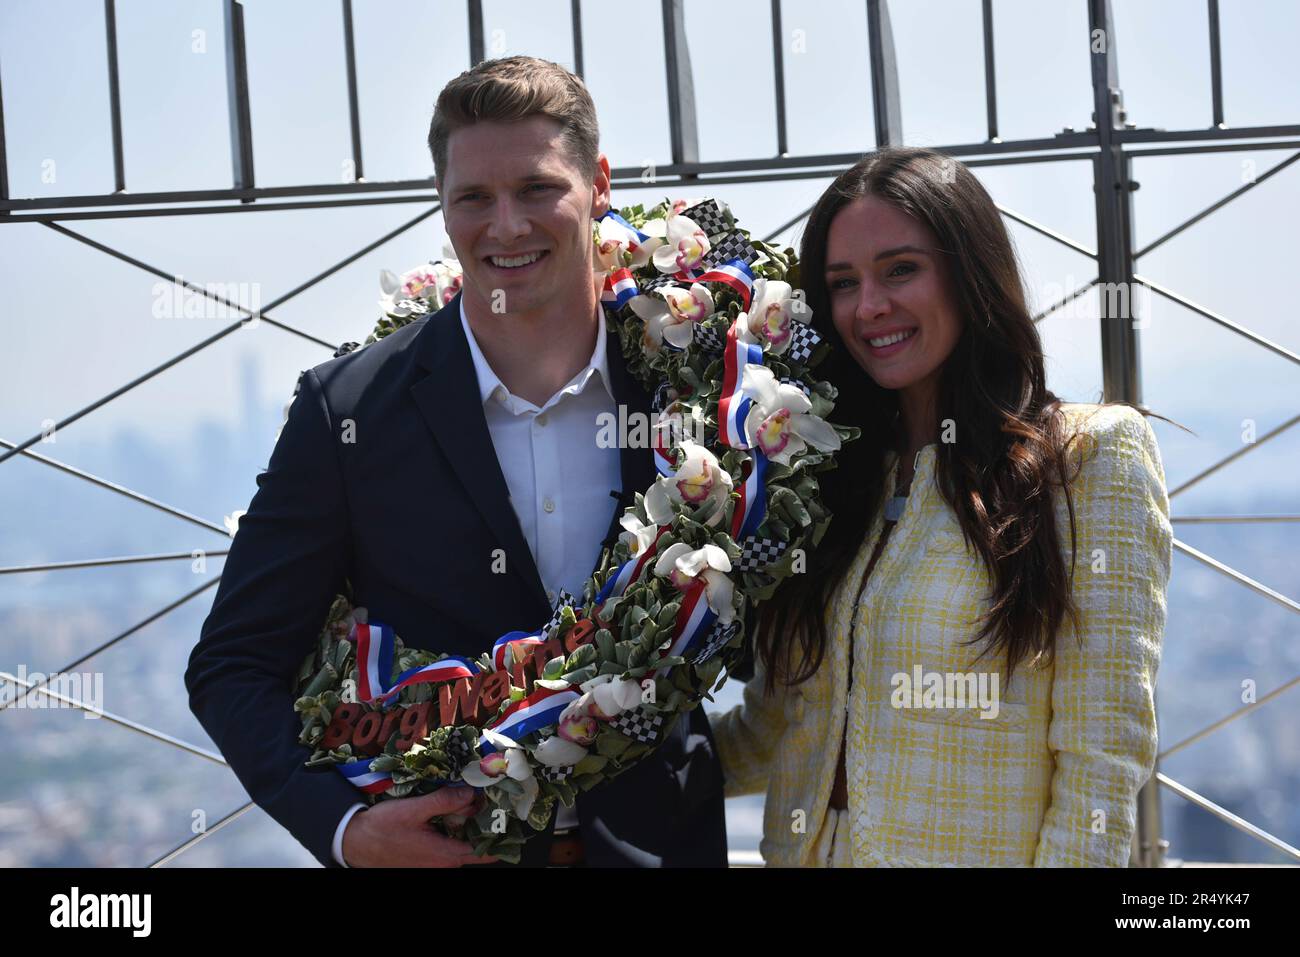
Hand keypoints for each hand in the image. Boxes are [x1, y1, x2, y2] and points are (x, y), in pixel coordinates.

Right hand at [340, 785, 499, 866]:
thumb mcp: (414, 810)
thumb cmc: (382, 828)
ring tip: (472, 799)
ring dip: (468, 824)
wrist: (354, 842)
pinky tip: (452, 810)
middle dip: (483, 822)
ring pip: (461, 843)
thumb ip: (444, 802)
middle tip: (489, 797)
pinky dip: (454, 828)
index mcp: (445, 855)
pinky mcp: (426, 858)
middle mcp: (443, 863)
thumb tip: (471, 793)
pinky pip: (449, 844)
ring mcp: (434, 862)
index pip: (484, 851)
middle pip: (475, 844)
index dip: (500, 836)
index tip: (510, 817)